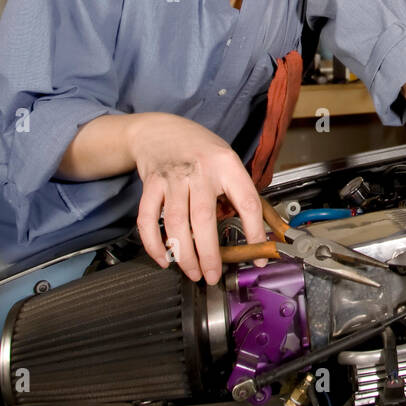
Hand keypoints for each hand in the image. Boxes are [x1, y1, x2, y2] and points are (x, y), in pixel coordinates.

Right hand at [128, 113, 264, 284]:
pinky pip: (147, 219)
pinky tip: (163, 258)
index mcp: (226, 165)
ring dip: (183, 253)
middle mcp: (199, 171)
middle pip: (204, 218)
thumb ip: (237, 191)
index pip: (247, 202)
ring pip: (175, 222)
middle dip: (209, 253)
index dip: (255, 232)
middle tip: (212, 275)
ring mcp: (172, 178)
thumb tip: (253, 230)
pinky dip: (153, 243)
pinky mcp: (150, 185)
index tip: (258, 255)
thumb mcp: (227, 160)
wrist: (160, 130)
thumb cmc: (199, 148)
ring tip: (192, 272)